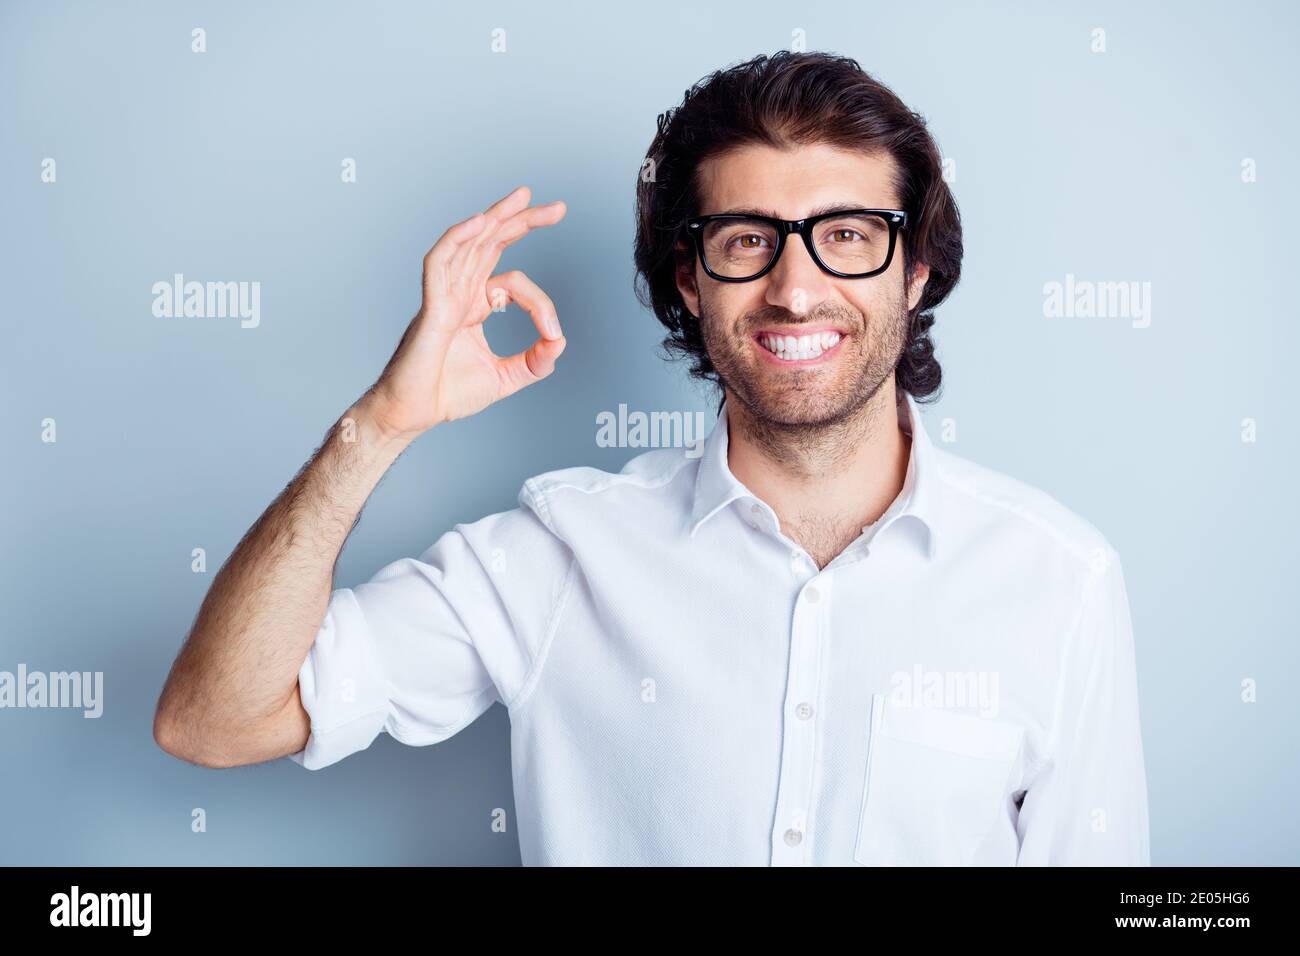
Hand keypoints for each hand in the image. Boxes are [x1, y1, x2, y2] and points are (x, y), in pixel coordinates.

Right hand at [365, 185, 566, 436]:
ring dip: (496, 217)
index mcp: (474, 306)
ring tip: (524, 197)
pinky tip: (479, 222)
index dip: (540, 303)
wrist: (412, 413)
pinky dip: (457, 239)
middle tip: (558, 208)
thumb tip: (559, 341)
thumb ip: (535, 362)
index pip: (514, 283)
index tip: (553, 332)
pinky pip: (439, 263)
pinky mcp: (431, 307)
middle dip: (523, 221)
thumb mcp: (505, 378)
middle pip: (491, 243)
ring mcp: (443, 296)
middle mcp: (459, 293)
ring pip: (469, 243)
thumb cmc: (446, 393)